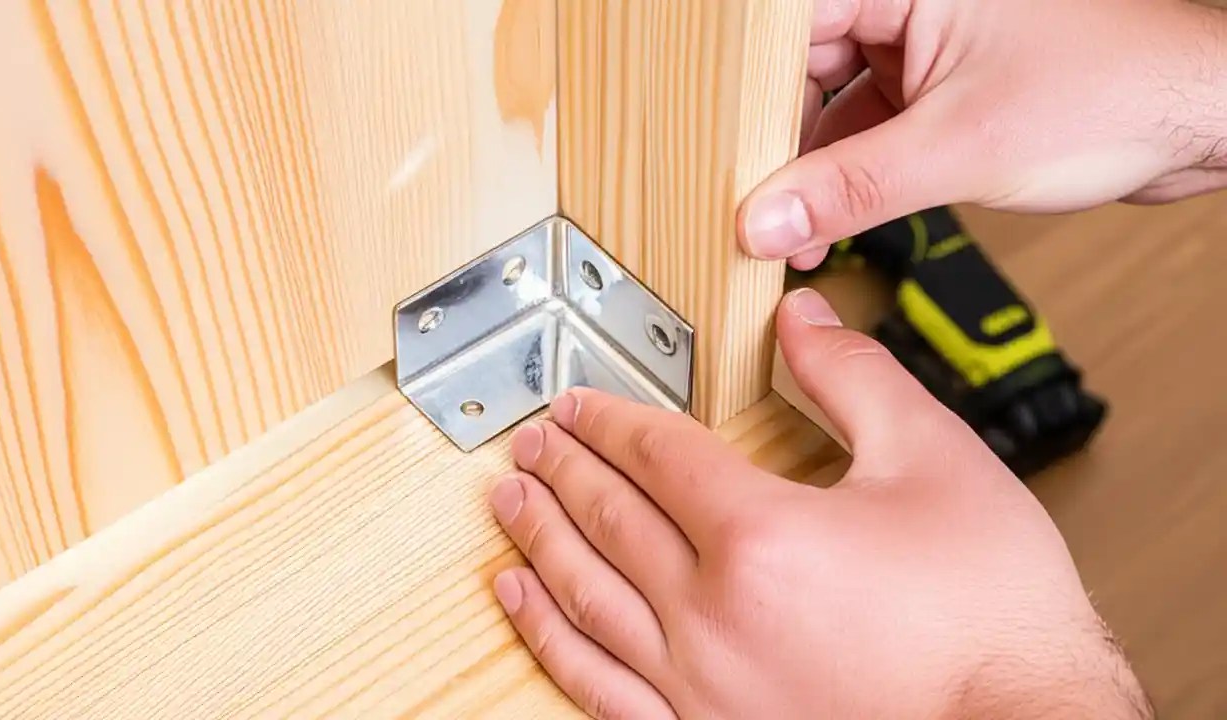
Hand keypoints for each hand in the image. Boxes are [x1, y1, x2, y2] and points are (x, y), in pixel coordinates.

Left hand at [488, 288, 1150, 718]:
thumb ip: (855, 377)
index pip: (657, 454)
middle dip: (564, 467)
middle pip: (609, 517)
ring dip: (540, 537)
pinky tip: (521, 600)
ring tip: (509, 500)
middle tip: (531, 439)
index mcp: (762, 535)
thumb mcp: (936, 461)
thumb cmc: (993, 619)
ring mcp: (700, 684)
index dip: (609, 418)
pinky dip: (548, 635)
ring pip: (586, 594)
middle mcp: (714, 613)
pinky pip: (598, 683)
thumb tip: (803, 319)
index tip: (577, 401)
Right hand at [739, 0, 1226, 269]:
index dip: (745, 87)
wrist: (1198, 123)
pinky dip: (847, 179)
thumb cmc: (1117, 90)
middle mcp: (909, 4)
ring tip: (785, 231)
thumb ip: (851, 189)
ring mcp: (923, 46)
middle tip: (744, 200)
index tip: (715, 146)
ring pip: (830, 105)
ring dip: (810, 172)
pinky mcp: (938, 90)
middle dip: (775, 141)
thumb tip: (768, 218)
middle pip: (800, 66)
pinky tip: (827, 226)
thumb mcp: (959, 147)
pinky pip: (867, 131)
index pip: (789, 22)